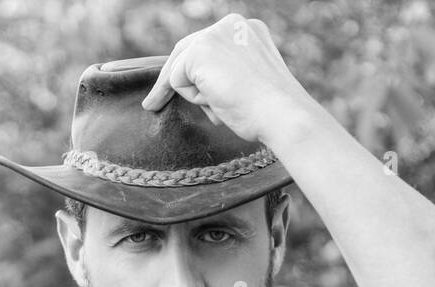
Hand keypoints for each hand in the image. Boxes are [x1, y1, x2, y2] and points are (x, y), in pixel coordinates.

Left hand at [141, 13, 309, 144]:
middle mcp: (231, 25)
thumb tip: (200, 86)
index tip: (175, 86)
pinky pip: (177, 81)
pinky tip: (219, 100)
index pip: (207, 47)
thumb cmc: (270, 110)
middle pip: (185, 50)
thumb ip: (226, 75)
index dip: (189, 70)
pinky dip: (193, 98)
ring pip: (183, 70)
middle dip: (167, 80)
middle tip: (152, 104)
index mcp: (247, 30)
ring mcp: (214, 34)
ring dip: (196, 96)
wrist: (282, 114)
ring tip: (226, 104)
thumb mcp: (250, 82)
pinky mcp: (200, 50)